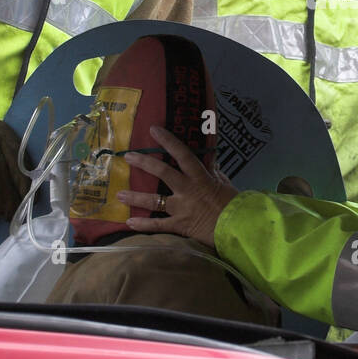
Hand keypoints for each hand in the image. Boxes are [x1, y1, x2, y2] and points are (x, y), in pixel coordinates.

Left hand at [119, 126, 235, 247]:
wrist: (238, 228)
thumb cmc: (234, 205)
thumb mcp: (225, 184)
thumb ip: (214, 173)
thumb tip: (210, 163)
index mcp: (200, 176)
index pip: (182, 154)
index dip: (168, 141)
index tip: (154, 130)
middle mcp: (188, 189)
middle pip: (162, 172)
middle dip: (144, 163)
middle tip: (128, 157)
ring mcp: (182, 208)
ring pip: (155, 200)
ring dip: (135, 197)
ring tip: (119, 194)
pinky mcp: (180, 225)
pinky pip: (158, 225)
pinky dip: (143, 224)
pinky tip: (129, 222)